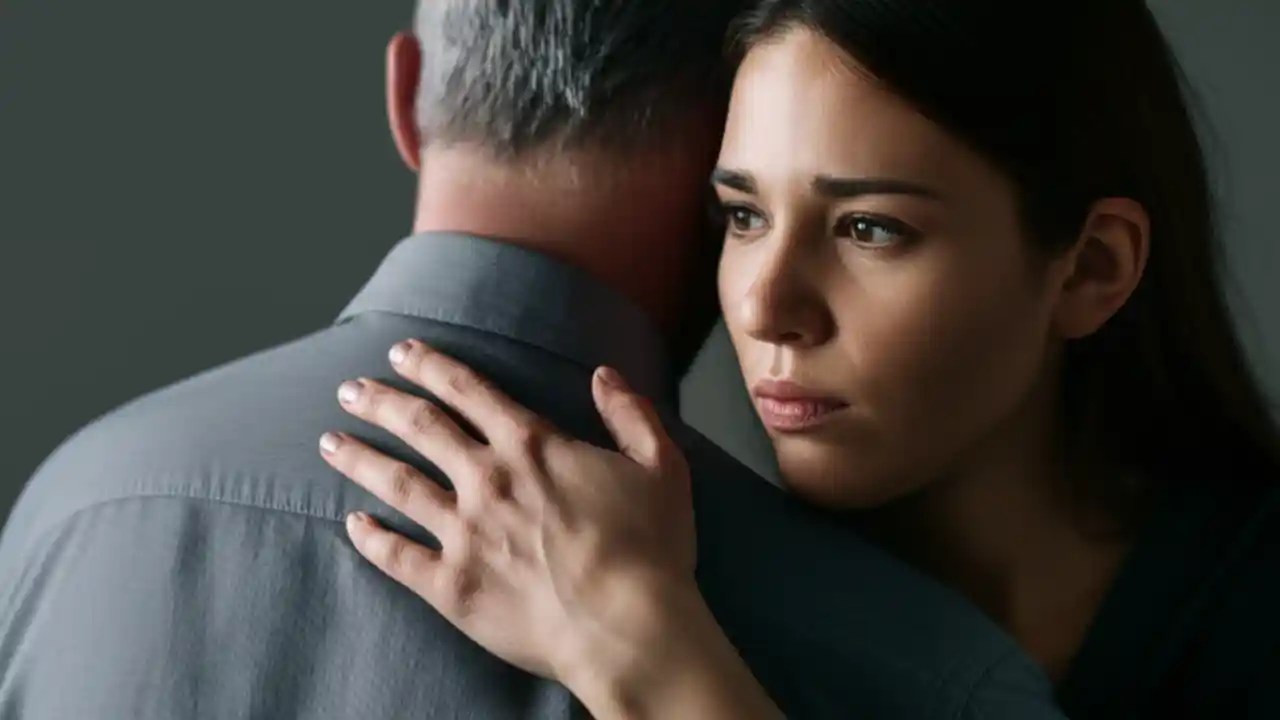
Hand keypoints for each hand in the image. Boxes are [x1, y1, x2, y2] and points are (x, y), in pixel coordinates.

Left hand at [319, 340, 696, 690]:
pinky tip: (351, 524)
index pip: (468, 391)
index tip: (401, 352)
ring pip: (396, 483)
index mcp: (533, 446)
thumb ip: (631, 414)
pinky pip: (397, 556)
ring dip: (359, 458)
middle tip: (350, 389)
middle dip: (380, 401)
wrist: (628, 628)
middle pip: (420, 427)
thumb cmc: (651, 550)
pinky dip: (369, 538)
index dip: (431, 366)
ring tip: (329, 442)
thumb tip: (604, 375)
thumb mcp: (661, 465)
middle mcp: (488, 480)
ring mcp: (463, 533)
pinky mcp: (451, 585)